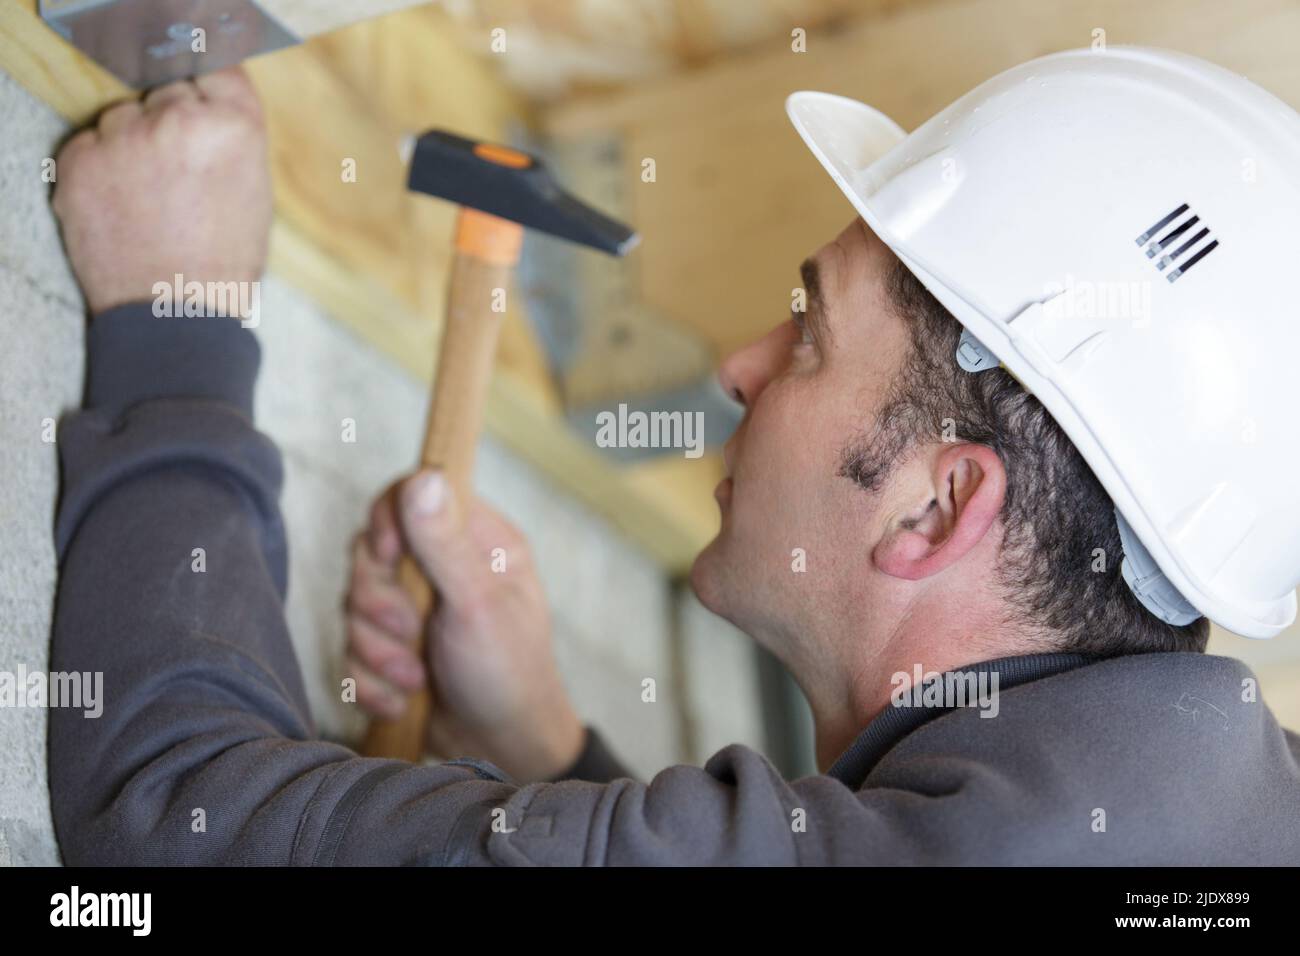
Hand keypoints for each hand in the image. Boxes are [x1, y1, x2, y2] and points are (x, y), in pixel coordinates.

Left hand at [52, 68, 272, 316]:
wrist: (175, 314)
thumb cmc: (223, 262)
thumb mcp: (254, 192)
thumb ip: (230, 139)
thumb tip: (203, 108)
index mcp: (233, 126)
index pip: (215, 69)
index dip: (208, 94)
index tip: (203, 111)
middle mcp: (177, 119)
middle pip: (166, 92)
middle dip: (170, 123)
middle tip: (178, 174)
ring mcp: (122, 137)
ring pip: (123, 116)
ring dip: (132, 145)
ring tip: (149, 198)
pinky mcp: (78, 159)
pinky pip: (89, 145)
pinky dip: (100, 170)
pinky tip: (122, 208)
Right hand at [345, 470, 585, 781]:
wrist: (503, 751)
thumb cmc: (510, 672)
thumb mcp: (477, 604)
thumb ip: (445, 544)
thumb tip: (424, 476)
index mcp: (476, 540)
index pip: (409, 496)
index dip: (386, 523)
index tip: (388, 558)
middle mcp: (443, 566)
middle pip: (370, 553)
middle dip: (379, 605)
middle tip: (410, 635)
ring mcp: (415, 608)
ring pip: (355, 605)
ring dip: (377, 650)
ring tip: (415, 678)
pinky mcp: (394, 648)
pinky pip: (353, 650)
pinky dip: (372, 680)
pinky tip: (404, 699)